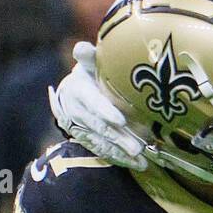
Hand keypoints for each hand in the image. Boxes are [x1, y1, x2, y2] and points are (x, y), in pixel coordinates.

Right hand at [48, 42, 148, 169]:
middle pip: (99, 128)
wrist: (71, 93)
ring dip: (121, 153)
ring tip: (141, 161)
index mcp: (79, 91)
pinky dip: (119, 159)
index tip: (120, 121)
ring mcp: (82, 129)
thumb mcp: (87, 63)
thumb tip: (81, 48)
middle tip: (137, 148)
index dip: (105, 112)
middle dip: (118, 139)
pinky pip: (102, 152)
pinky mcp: (87, 141)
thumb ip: (87, 56)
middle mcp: (77, 113)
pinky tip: (135, 165)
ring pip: (101, 144)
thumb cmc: (87, 74)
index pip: (92, 103)